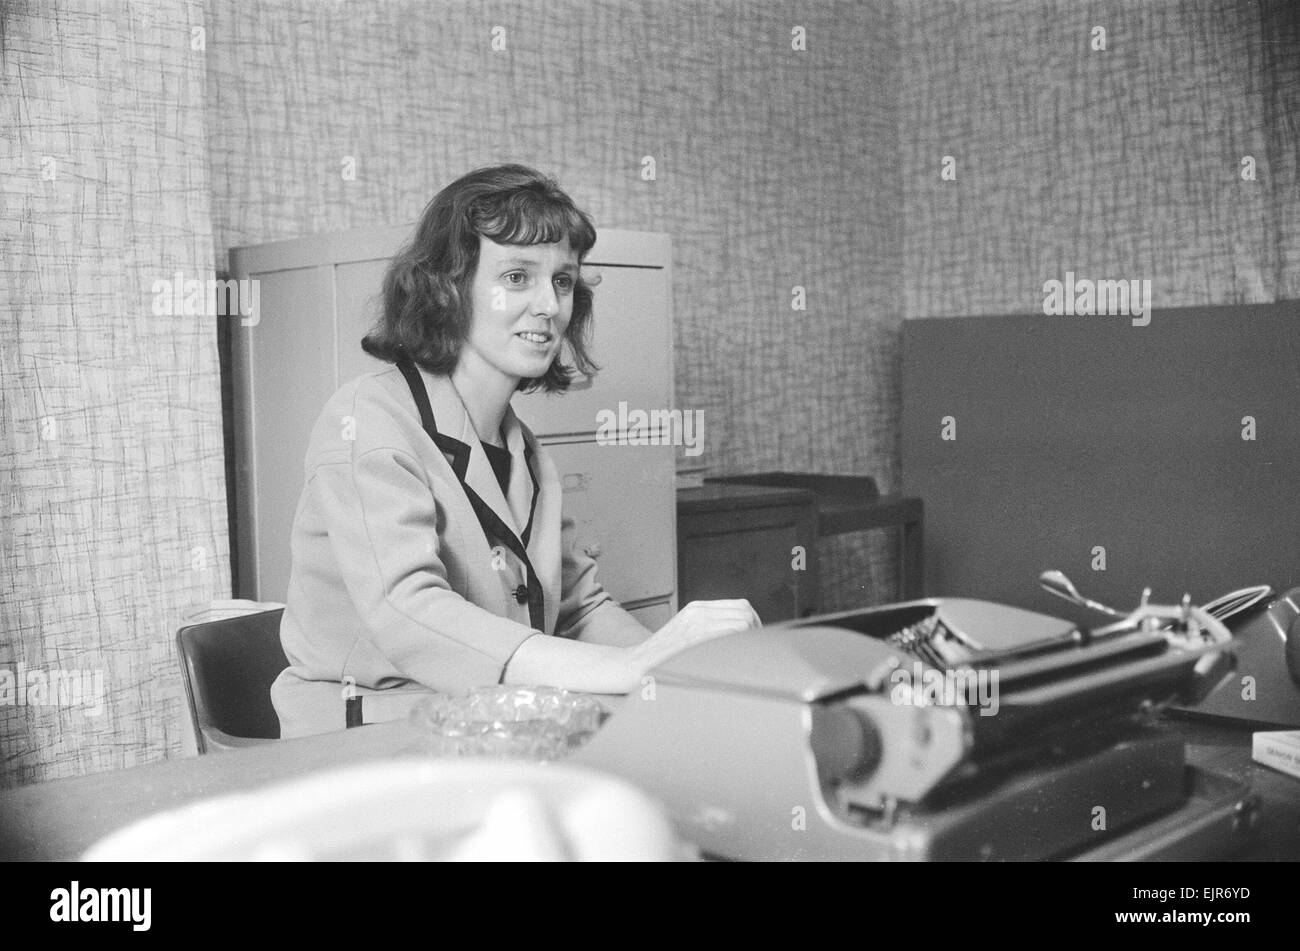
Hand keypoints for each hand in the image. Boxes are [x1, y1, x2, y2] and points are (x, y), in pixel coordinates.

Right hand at [623, 599, 760, 683]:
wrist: (635, 664)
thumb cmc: (662, 656)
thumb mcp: (685, 633)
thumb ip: (709, 628)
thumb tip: (740, 636)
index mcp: (697, 608)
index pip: (740, 605)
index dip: (754, 622)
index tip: (755, 638)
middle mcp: (698, 611)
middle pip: (745, 611)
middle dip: (757, 630)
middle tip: (756, 648)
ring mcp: (696, 623)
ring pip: (742, 622)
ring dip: (751, 638)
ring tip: (748, 654)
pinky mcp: (695, 638)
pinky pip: (731, 633)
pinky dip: (741, 644)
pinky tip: (738, 657)